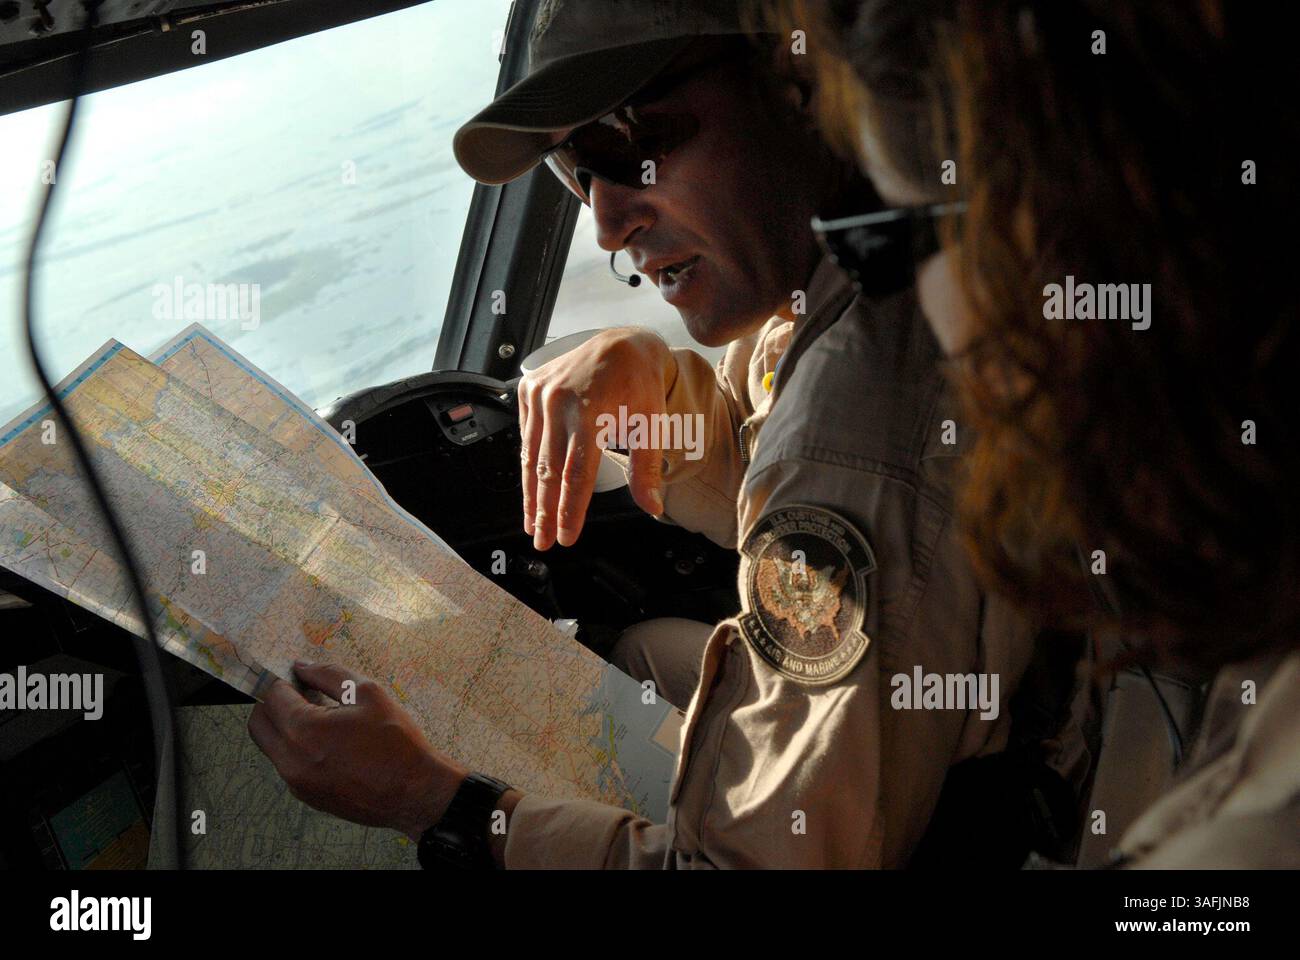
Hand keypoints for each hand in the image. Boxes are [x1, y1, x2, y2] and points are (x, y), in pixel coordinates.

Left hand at [248, 660, 468, 839]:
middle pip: (258, 722)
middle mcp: (291, 759)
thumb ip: (329, 674)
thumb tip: (302, 667)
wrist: (414, 793)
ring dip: (285, 726)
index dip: (284, 680)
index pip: (272, 696)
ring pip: (270, 745)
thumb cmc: (396, 743)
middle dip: (274, 704)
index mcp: (304, 730)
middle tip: (303, 695)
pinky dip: (296, 748)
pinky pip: (286, 764)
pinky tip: (329, 742)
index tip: (299, 677)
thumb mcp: (368, 693)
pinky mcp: (305, 795)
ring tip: (322, 719)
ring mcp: (296, 781)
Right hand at [518, 327, 675, 549]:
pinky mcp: (529, 388)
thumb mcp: (652, 422)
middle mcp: (559, 401)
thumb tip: (652, 506)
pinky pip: (526, 435)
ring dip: (531, 494)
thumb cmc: (640, 383)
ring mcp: (540, 393)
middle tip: (542, 541)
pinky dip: (528, 463)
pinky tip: (530, 488)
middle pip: (548, 469)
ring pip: (531, 456)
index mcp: (591, 410)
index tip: (565, 537)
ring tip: (533, 524)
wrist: (622, 343)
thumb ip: (646, 467)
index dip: (569, 509)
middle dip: (544, 510)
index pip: (576, 472)